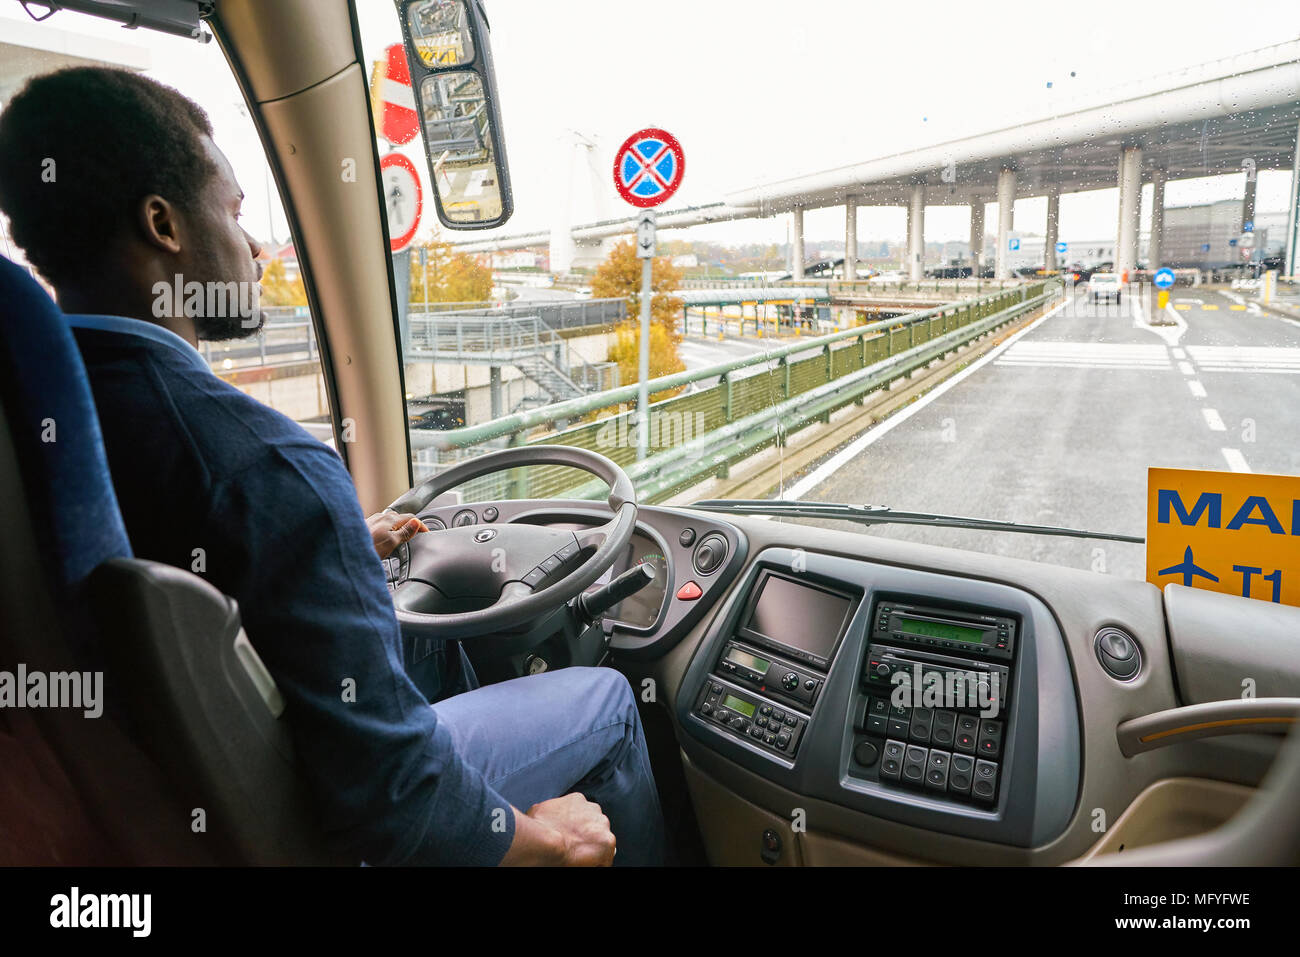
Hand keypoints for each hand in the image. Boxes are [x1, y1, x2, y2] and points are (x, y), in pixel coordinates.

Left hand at [365, 510, 426, 558]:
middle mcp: (380, 517)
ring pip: (390, 521)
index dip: (420, 525)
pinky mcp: (365, 526)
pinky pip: (381, 525)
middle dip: (409, 525)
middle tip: (416, 535)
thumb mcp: (391, 543)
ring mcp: (372, 521)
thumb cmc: (366, 548)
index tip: (426, 532)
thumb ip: (405, 532)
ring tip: (401, 537)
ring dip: (398, 526)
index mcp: (390, 519)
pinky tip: (384, 538)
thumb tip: (416, 523)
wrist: (345, 550)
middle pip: (400, 518)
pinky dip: (387, 530)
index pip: (411, 518)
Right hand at [501, 793, 615, 865]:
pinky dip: (597, 863)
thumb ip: (548, 810)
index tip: (570, 835)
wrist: (545, 841)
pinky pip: (605, 857)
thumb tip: (541, 814)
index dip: (576, 827)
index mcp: (577, 800)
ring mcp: (602, 825)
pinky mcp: (608, 842)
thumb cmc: (538, 828)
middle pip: (594, 825)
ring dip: (593, 848)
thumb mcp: (539, 810)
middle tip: (574, 847)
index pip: (582, 814)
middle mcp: (593, 809)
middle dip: (586, 836)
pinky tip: (584, 864)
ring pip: (601, 840)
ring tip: (579, 858)